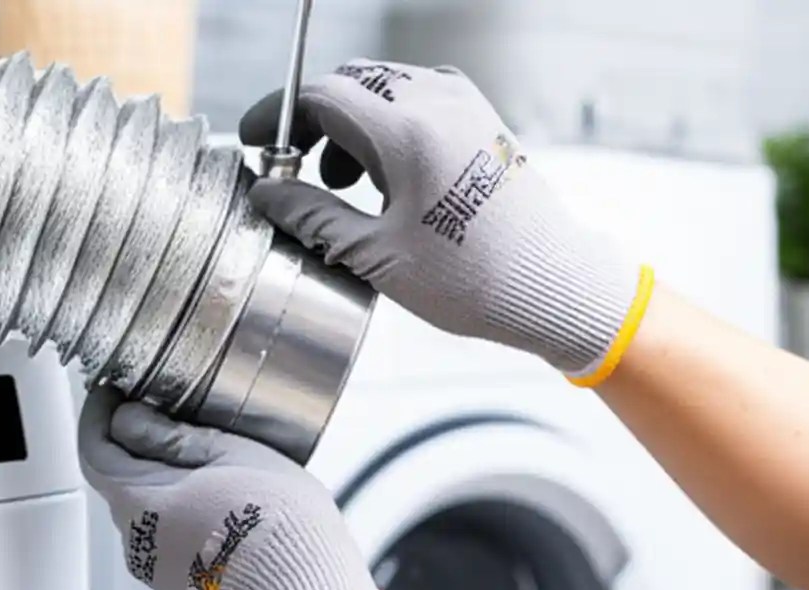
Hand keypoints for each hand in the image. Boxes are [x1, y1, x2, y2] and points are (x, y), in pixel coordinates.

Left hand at [76, 387, 398, 589]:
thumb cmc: (277, 526)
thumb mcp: (227, 455)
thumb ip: (171, 435)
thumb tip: (130, 417)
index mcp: (139, 504)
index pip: (93, 449)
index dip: (99, 414)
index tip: (114, 391)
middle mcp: (137, 543)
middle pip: (117, 478)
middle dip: (130, 441)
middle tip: (158, 408)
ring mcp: (157, 569)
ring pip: (143, 508)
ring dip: (157, 475)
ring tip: (196, 449)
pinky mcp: (182, 586)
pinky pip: (164, 535)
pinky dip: (175, 506)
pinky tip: (211, 492)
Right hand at [239, 59, 654, 386]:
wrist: (552, 285)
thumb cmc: (474, 277)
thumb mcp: (376, 254)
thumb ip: (312, 215)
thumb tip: (268, 195)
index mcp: (408, 130)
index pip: (321, 94)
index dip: (277, 115)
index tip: (256, 140)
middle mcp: (438, 103)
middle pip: (350, 84)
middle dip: (312, 122)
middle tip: (292, 168)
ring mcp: (464, 106)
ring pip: (382, 90)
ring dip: (348, 127)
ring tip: (341, 184)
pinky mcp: (479, 120)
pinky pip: (415, 102)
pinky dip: (383, 129)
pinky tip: (382, 179)